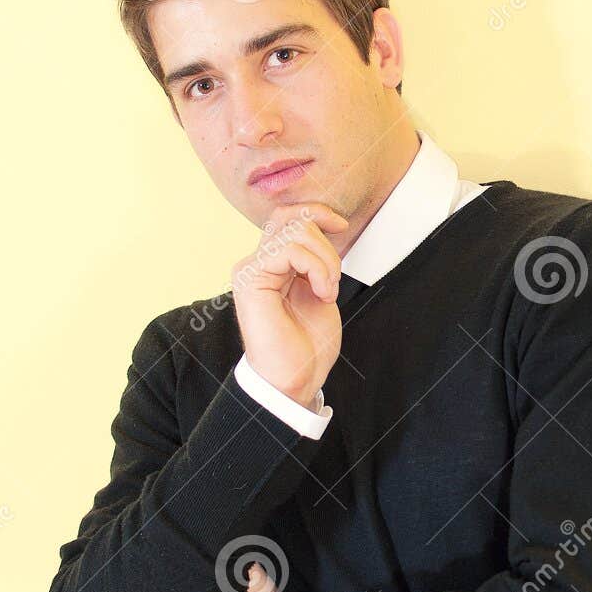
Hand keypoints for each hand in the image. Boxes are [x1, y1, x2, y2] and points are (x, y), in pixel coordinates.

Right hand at [232, 203, 349, 407]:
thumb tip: (324, 228)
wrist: (294, 379)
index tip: (340, 226)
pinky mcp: (251, 279)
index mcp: (272, 265)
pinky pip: (289, 249)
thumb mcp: (319, 289)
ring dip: (325, 261)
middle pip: (291, 218)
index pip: (287, 217)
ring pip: (294, 231)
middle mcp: (256, 263)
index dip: (316, 212)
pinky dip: (316, 268)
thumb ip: (316, 260)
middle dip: (325, 243)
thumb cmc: (306, 345)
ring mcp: (251, 269)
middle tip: (333, 278)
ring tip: (327, 290)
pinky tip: (321, 292)